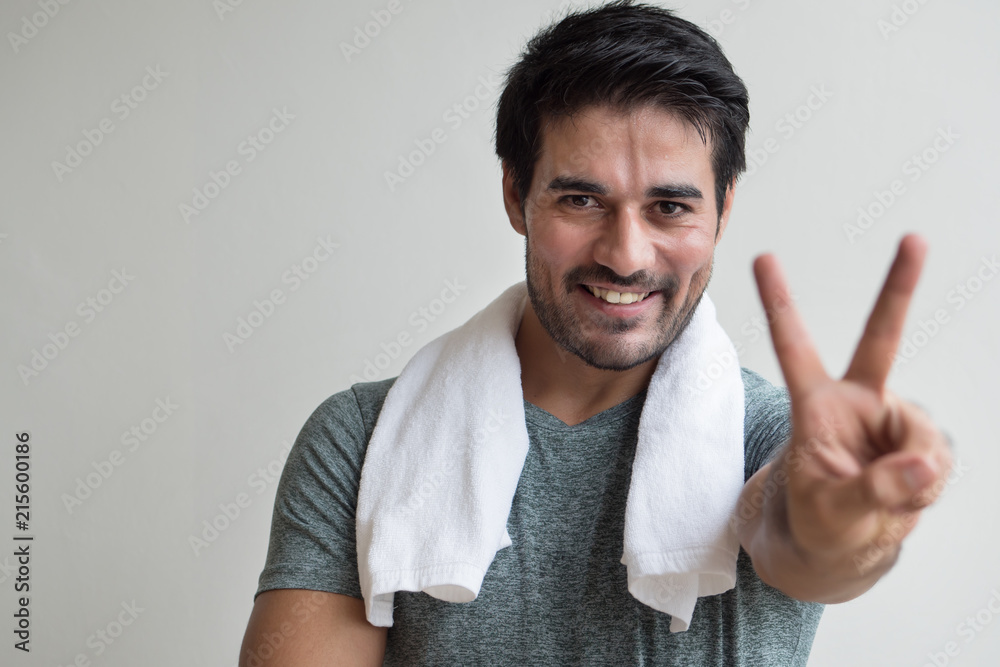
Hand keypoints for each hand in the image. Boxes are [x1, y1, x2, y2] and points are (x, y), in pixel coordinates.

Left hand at [752, 233, 952, 570]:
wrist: (845, 543)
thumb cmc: (821, 520)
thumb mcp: (832, 512)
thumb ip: (874, 489)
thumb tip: (923, 463)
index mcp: (815, 405)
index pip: (793, 347)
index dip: (778, 303)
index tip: (762, 257)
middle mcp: (856, 400)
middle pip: (880, 337)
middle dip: (900, 288)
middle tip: (914, 239)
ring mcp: (891, 417)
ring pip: (922, 436)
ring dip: (912, 477)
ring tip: (883, 498)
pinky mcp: (921, 440)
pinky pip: (938, 461)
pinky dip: (925, 486)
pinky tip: (905, 495)